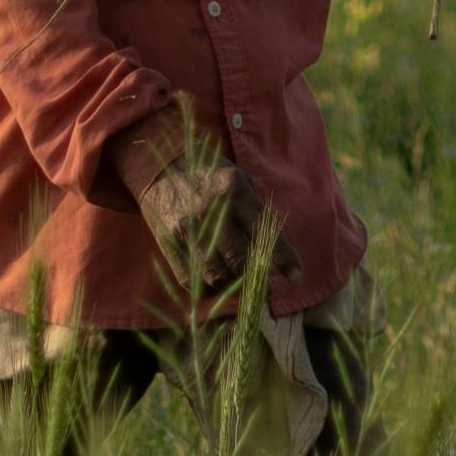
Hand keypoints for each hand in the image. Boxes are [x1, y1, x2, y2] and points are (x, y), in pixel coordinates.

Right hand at [115, 104, 263, 315]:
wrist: (160, 168)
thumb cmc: (207, 174)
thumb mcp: (237, 177)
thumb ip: (256, 208)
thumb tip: (275, 245)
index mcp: (234, 191)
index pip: (265, 230)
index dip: (283, 257)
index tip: (296, 276)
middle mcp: (212, 212)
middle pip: (241, 259)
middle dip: (259, 277)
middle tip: (269, 287)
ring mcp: (189, 231)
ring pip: (218, 275)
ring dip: (233, 285)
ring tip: (241, 284)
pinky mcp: (170, 244)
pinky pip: (193, 281)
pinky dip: (208, 287)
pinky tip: (217, 280)